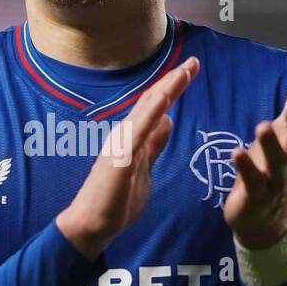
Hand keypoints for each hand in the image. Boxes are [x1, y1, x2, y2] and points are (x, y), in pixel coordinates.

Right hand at [57, 56, 199, 259]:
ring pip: (147, 109)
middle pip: (152, 101)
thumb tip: (167, 121)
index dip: (172, 88)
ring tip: (184, 71)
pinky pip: (139, 130)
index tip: (189, 72)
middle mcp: (126, 134)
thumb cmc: (116, 200)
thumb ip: (154, 144)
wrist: (92, 223)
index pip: (155, 107)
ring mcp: (122, 143)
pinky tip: (165, 97)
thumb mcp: (145, 167)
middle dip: (174, 81)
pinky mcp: (120, 156)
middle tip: (194, 62)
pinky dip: (152, 111)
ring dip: (167, 89)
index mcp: (133, 137)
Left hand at [224, 67, 286, 248]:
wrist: (262, 219)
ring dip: (271, 146)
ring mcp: (273, 184)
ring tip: (263, 125)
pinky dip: (245, 167)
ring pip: (276, 165)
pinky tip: (237, 152)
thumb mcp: (285, 134)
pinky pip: (251, 182)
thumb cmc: (272, 167)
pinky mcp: (253, 196)